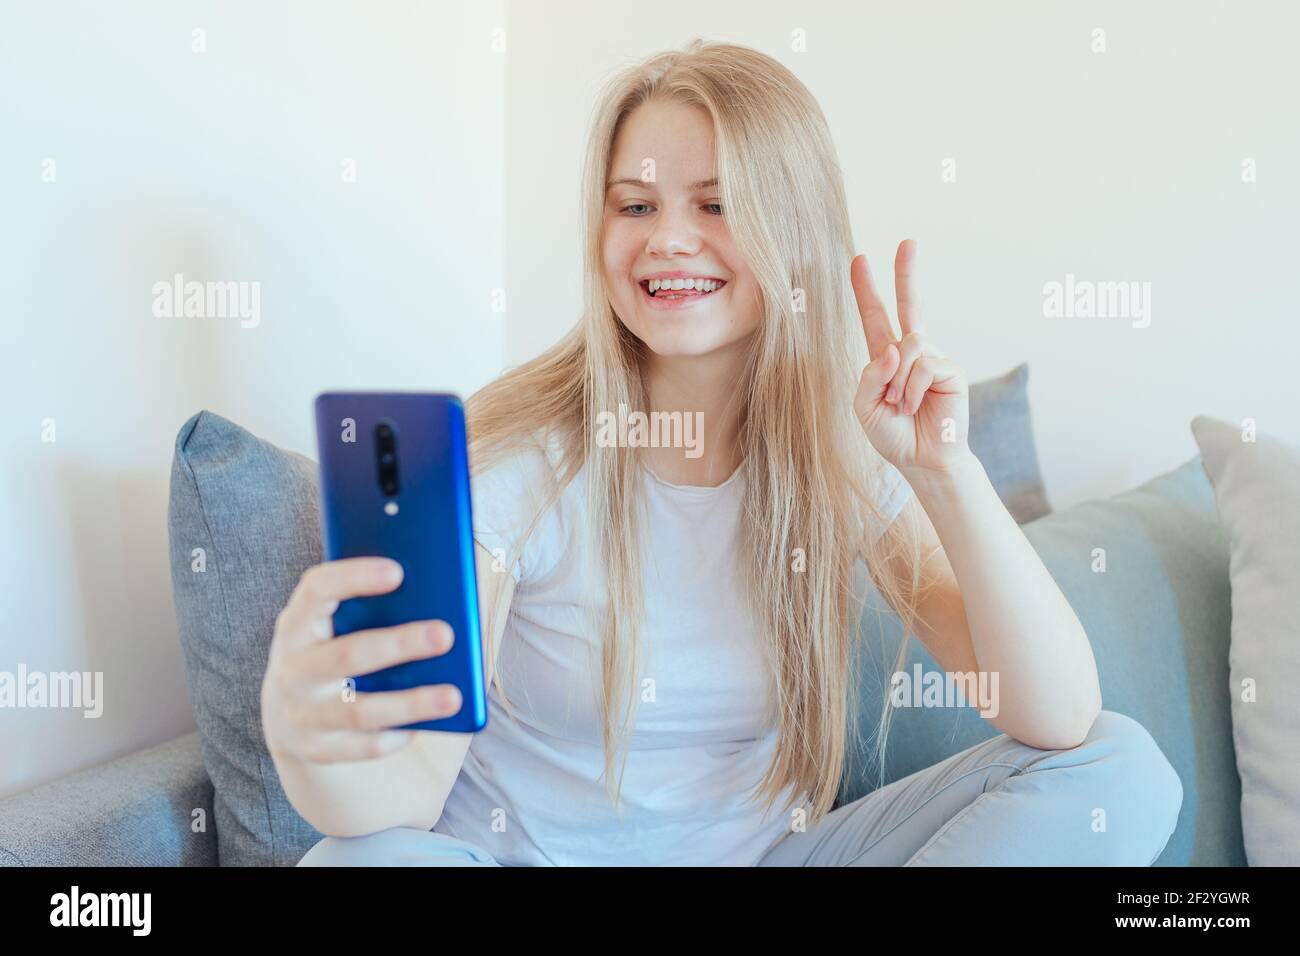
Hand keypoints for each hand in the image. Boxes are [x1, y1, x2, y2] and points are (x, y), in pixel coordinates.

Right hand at [261, 557, 462, 763]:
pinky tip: (424, 728)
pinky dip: (393, 738)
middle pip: (347, 654)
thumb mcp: (336, 622)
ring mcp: (300, 713)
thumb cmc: (335, 648)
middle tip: (446, 634)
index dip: (354, 577)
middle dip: (399, 644)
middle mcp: (292, 668)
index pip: (317, 589)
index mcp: (298, 622)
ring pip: (358, 710)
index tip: (398, 571)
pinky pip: (360, 747)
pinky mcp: (315, 749)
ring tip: (454, 696)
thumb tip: (450, 578)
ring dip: (410, 703)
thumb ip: (378, 602)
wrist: (289, 713)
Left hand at [850, 239, 970, 475]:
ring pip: (908, 345)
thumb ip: (870, 376)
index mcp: (885, 358)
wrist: (922, 460)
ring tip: (901, 405)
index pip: (875, 317)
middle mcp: (910, 353)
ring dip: (897, 380)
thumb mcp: (865, 407)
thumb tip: (892, 347)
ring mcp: (932, 359)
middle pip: (907, 305)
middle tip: (908, 242)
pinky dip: (913, 390)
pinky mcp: (951, 370)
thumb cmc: (893, 435)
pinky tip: (917, 407)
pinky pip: (924, 365)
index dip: (866, 289)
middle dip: (906, 273)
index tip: (859, 260)